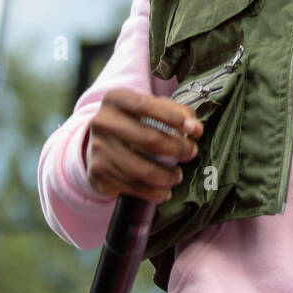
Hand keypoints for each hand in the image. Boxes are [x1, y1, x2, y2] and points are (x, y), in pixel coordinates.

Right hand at [83, 89, 203, 202]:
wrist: (98, 142)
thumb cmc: (132, 122)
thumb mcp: (149, 107)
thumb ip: (175, 111)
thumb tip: (195, 127)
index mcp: (116, 100)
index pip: (147, 105)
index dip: (174, 118)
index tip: (195, 130)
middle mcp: (103, 122)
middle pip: (149, 140)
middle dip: (178, 149)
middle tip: (191, 153)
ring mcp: (99, 149)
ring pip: (142, 170)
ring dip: (168, 177)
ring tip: (177, 175)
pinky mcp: (99, 173)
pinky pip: (134, 187)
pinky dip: (155, 193)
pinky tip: (164, 190)